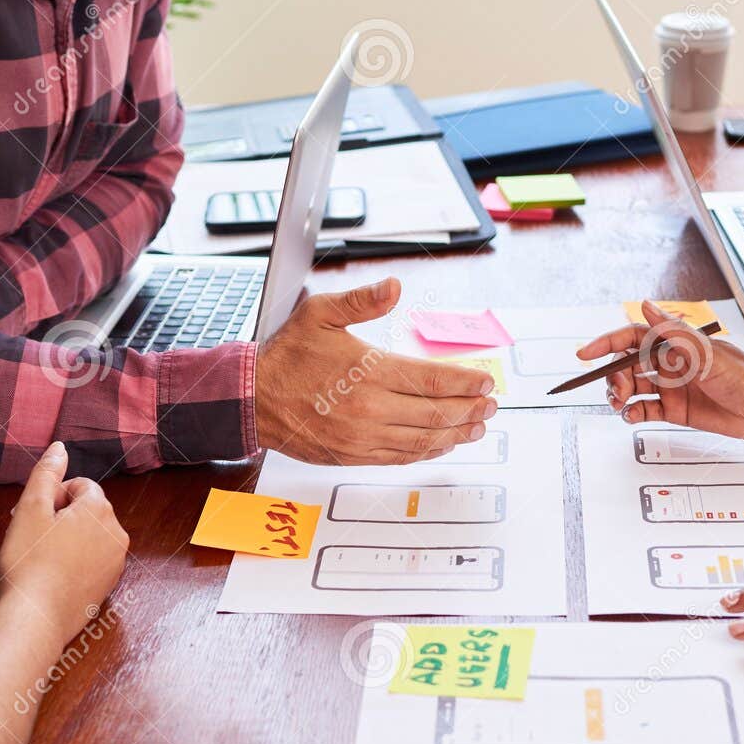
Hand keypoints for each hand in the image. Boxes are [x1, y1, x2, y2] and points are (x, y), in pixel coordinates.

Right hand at [0, 442, 129, 640]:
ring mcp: (116, 562)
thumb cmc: (29, 561)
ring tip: (40, 554)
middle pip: (88, 510)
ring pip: (90, 536)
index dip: (54, 495)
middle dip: (60, 515)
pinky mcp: (110, 584)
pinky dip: (74, 560)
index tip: (33, 513)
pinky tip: (52, 572)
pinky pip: (93, 560)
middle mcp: (117, 534)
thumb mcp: (31, 508)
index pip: (81, 486)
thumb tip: (59, 448)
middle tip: (31, 533)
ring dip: (67, 537)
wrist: (38, 617)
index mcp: (101, 511)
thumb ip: (46, 474)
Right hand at [253, 278, 497, 465]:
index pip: (431, 380)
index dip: (465, 382)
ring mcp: (363, 437)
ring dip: (455, 433)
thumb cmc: (286, 356)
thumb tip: (395, 287)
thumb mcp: (319, 314)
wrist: (253, 399)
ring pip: (422, 440)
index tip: (486, 381)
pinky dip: (426, 451)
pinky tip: (441, 443)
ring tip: (477, 426)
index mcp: (368, 371)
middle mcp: (370, 408)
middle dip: (469, 409)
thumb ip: (362, 302)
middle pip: (435, 412)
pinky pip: (400, 457)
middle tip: (491, 405)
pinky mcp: (354, 455)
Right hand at [576, 302, 743, 439]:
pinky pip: (645, 410)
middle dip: (613, 376)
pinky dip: (633, 414)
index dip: (607, 343)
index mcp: (676, 343)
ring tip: (619, 405)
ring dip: (619, 395)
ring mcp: (672, 387)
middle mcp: (671, 363)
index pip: (632, 337)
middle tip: (616, 391)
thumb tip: (646, 305)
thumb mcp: (707, 353)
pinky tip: (631, 416)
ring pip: (632, 388)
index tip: (585, 354)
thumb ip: (674, 332)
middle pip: (627, 364)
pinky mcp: (676, 410)